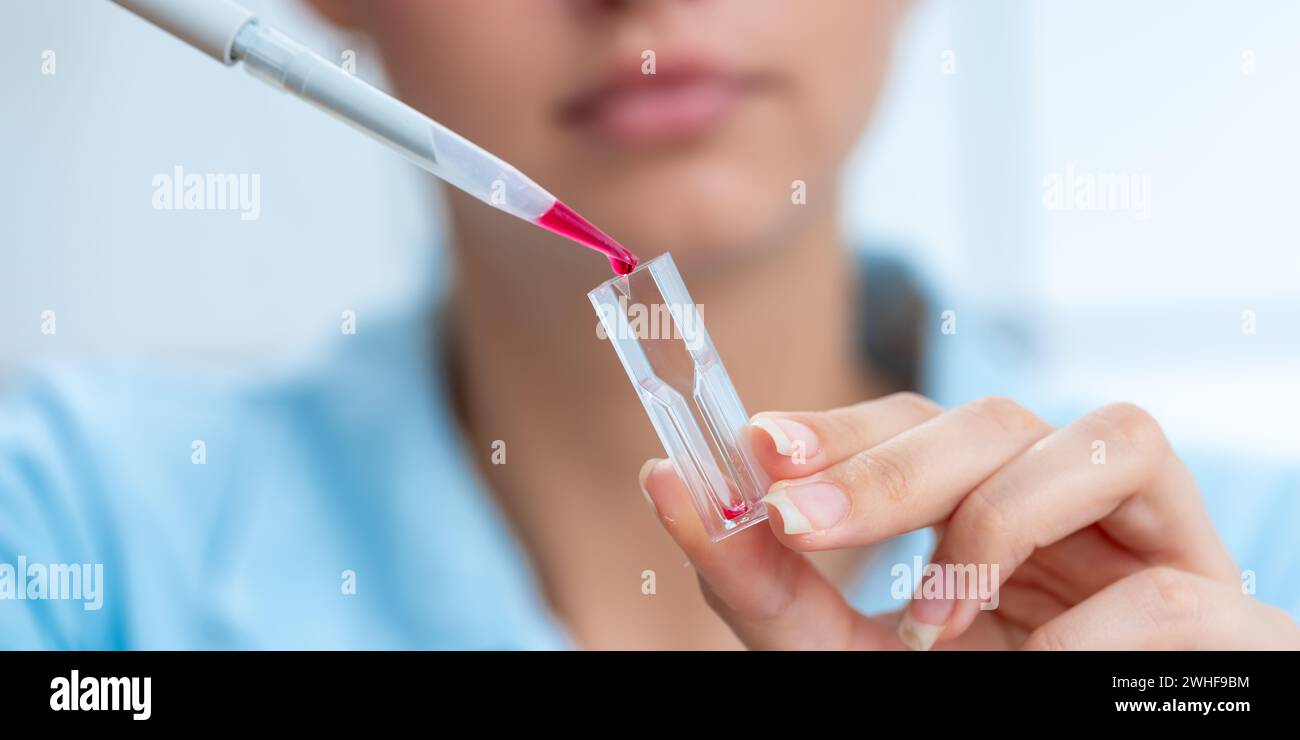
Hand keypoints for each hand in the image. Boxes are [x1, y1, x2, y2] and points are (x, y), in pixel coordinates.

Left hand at [640, 393, 1299, 648]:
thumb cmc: (970, 707)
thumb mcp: (846, 656)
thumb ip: (764, 586)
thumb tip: (666, 482)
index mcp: (984, 508)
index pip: (916, 422)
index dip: (843, 423)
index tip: (758, 445)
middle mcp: (1068, 502)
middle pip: (992, 416)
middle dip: (887, 464)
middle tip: (795, 514)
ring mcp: (1154, 538)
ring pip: (1101, 437)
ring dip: (992, 523)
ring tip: (930, 623)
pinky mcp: (1221, 596)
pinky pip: (1170, 569)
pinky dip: (1092, 616)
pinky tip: (1036, 657)